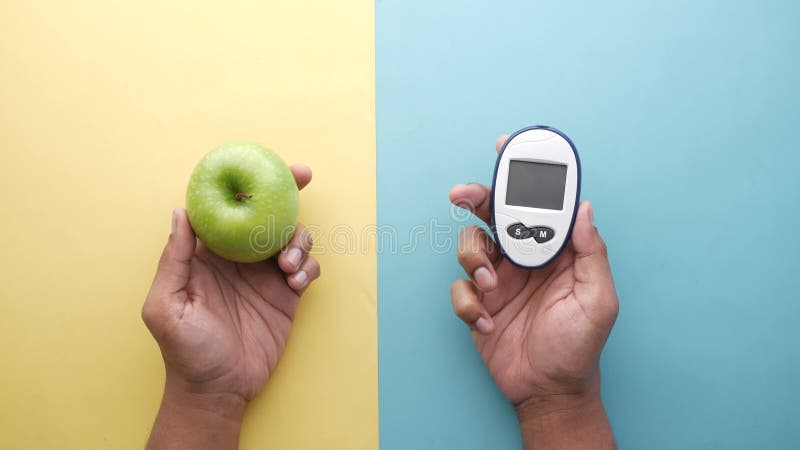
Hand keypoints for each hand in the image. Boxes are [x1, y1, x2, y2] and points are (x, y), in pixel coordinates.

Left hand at [142, 164, 318, 449]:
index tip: (260, 164)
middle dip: (286, 191)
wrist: (218, 389)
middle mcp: (239, 258)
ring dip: (297, 241)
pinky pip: (307, 267)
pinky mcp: (287, 294)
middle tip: (303, 177)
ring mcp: (265, 275)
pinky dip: (308, 268)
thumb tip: (180, 211)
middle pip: (266, 213)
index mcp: (209, 253)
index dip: (243, 183)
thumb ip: (174, 259)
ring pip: (291, 236)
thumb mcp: (166, 305)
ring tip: (287, 268)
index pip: (226, 208)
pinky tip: (295, 284)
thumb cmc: (184, 349)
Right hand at [449, 136, 617, 448]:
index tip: (508, 150)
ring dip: (473, 260)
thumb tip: (585, 209)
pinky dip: (467, 303)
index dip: (524, 176)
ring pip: (470, 245)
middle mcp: (524, 259)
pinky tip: (488, 322)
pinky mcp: (478, 303)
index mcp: (555, 252)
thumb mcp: (598, 299)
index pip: (540, 205)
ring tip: (490, 286)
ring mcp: (498, 280)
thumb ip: (592, 253)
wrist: (549, 390)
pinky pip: (458, 289)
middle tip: (461, 194)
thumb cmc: (579, 346)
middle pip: (494, 215)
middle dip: (476, 198)